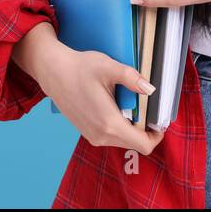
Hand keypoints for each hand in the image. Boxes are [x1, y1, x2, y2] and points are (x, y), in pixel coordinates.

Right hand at [33, 39, 165, 155]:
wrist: (52, 71)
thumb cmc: (78, 67)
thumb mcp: (108, 67)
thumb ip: (132, 78)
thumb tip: (151, 89)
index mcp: (109, 123)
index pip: (144, 144)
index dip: (157, 135)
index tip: (158, 119)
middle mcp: (101, 136)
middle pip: (135, 143)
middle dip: (145, 128)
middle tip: (144, 105)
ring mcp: (93, 136)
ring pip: (123, 140)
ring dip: (131, 126)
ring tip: (128, 102)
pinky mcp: (87, 133)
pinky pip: (111, 136)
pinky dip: (119, 125)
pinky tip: (114, 105)